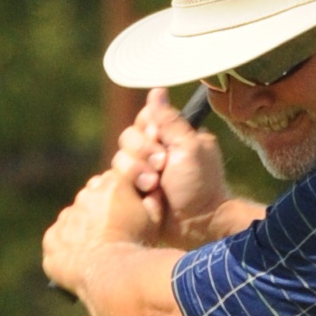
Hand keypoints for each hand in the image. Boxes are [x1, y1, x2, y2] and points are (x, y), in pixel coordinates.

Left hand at [42, 164, 159, 295]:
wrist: (113, 274)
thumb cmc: (137, 245)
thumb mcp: (154, 219)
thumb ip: (150, 199)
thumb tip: (147, 190)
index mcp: (111, 185)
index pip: (114, 180)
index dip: (121, 194)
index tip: (126, 209)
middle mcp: (85, 196)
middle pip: (91, 196)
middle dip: (100, 208)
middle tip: (112, 230)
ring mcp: (66, 217)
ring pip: (73, 217)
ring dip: (82, 226)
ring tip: (96, 248)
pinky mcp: (51, 239)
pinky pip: (58, 238)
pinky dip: (66, 245)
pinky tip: (79, 258)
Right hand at [113, 87, 233, 248]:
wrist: (197, 224)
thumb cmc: (200, 185)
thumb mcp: (189, 147)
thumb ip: (170, 120)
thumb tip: (157, 91)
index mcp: (171, 137)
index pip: (145, 119)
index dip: (148, 130)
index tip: (161, 141)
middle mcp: (154, 152)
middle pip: (128, 138)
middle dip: (142, 153)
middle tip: (161, 167)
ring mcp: (142, 172)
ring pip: (119, 159)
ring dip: (135, 172)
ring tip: (153, 187)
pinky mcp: (133, 191)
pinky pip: (115, 180)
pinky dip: (127, 186)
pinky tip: (143, 195)